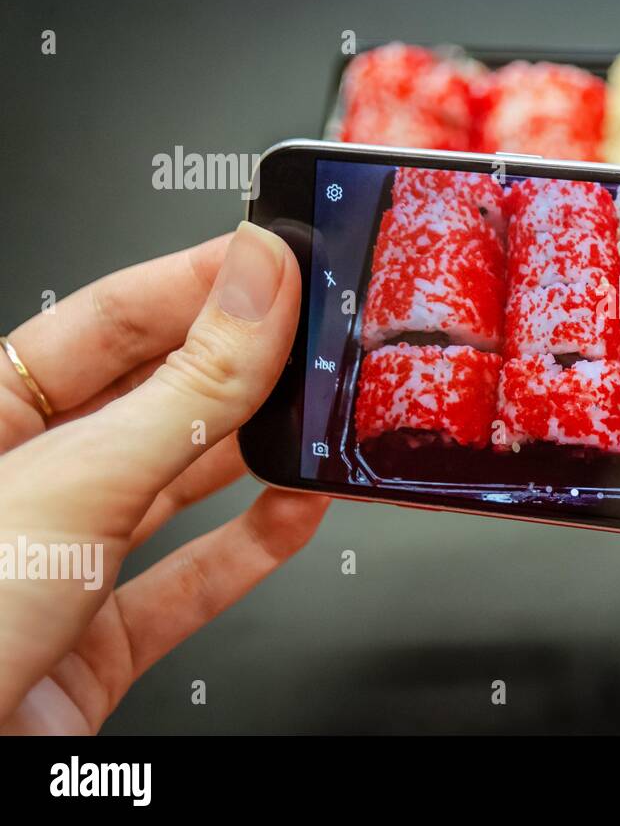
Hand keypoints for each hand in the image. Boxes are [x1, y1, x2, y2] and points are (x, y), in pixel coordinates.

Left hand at [0, 223, 327, 733]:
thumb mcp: (73, 486)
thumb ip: (184, 390)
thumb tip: (257, 287)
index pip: (107, 317)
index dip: (199, 280)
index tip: (278, 256)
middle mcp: (27, 479)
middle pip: (156, 396)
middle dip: (241, 366)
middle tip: (317, 334)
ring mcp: (66, 557)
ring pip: (181, 483)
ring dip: (259, 454)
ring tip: (320, 414)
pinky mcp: (100, 633)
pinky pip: (192, 575)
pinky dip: (254, 544)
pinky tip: (299, 509)